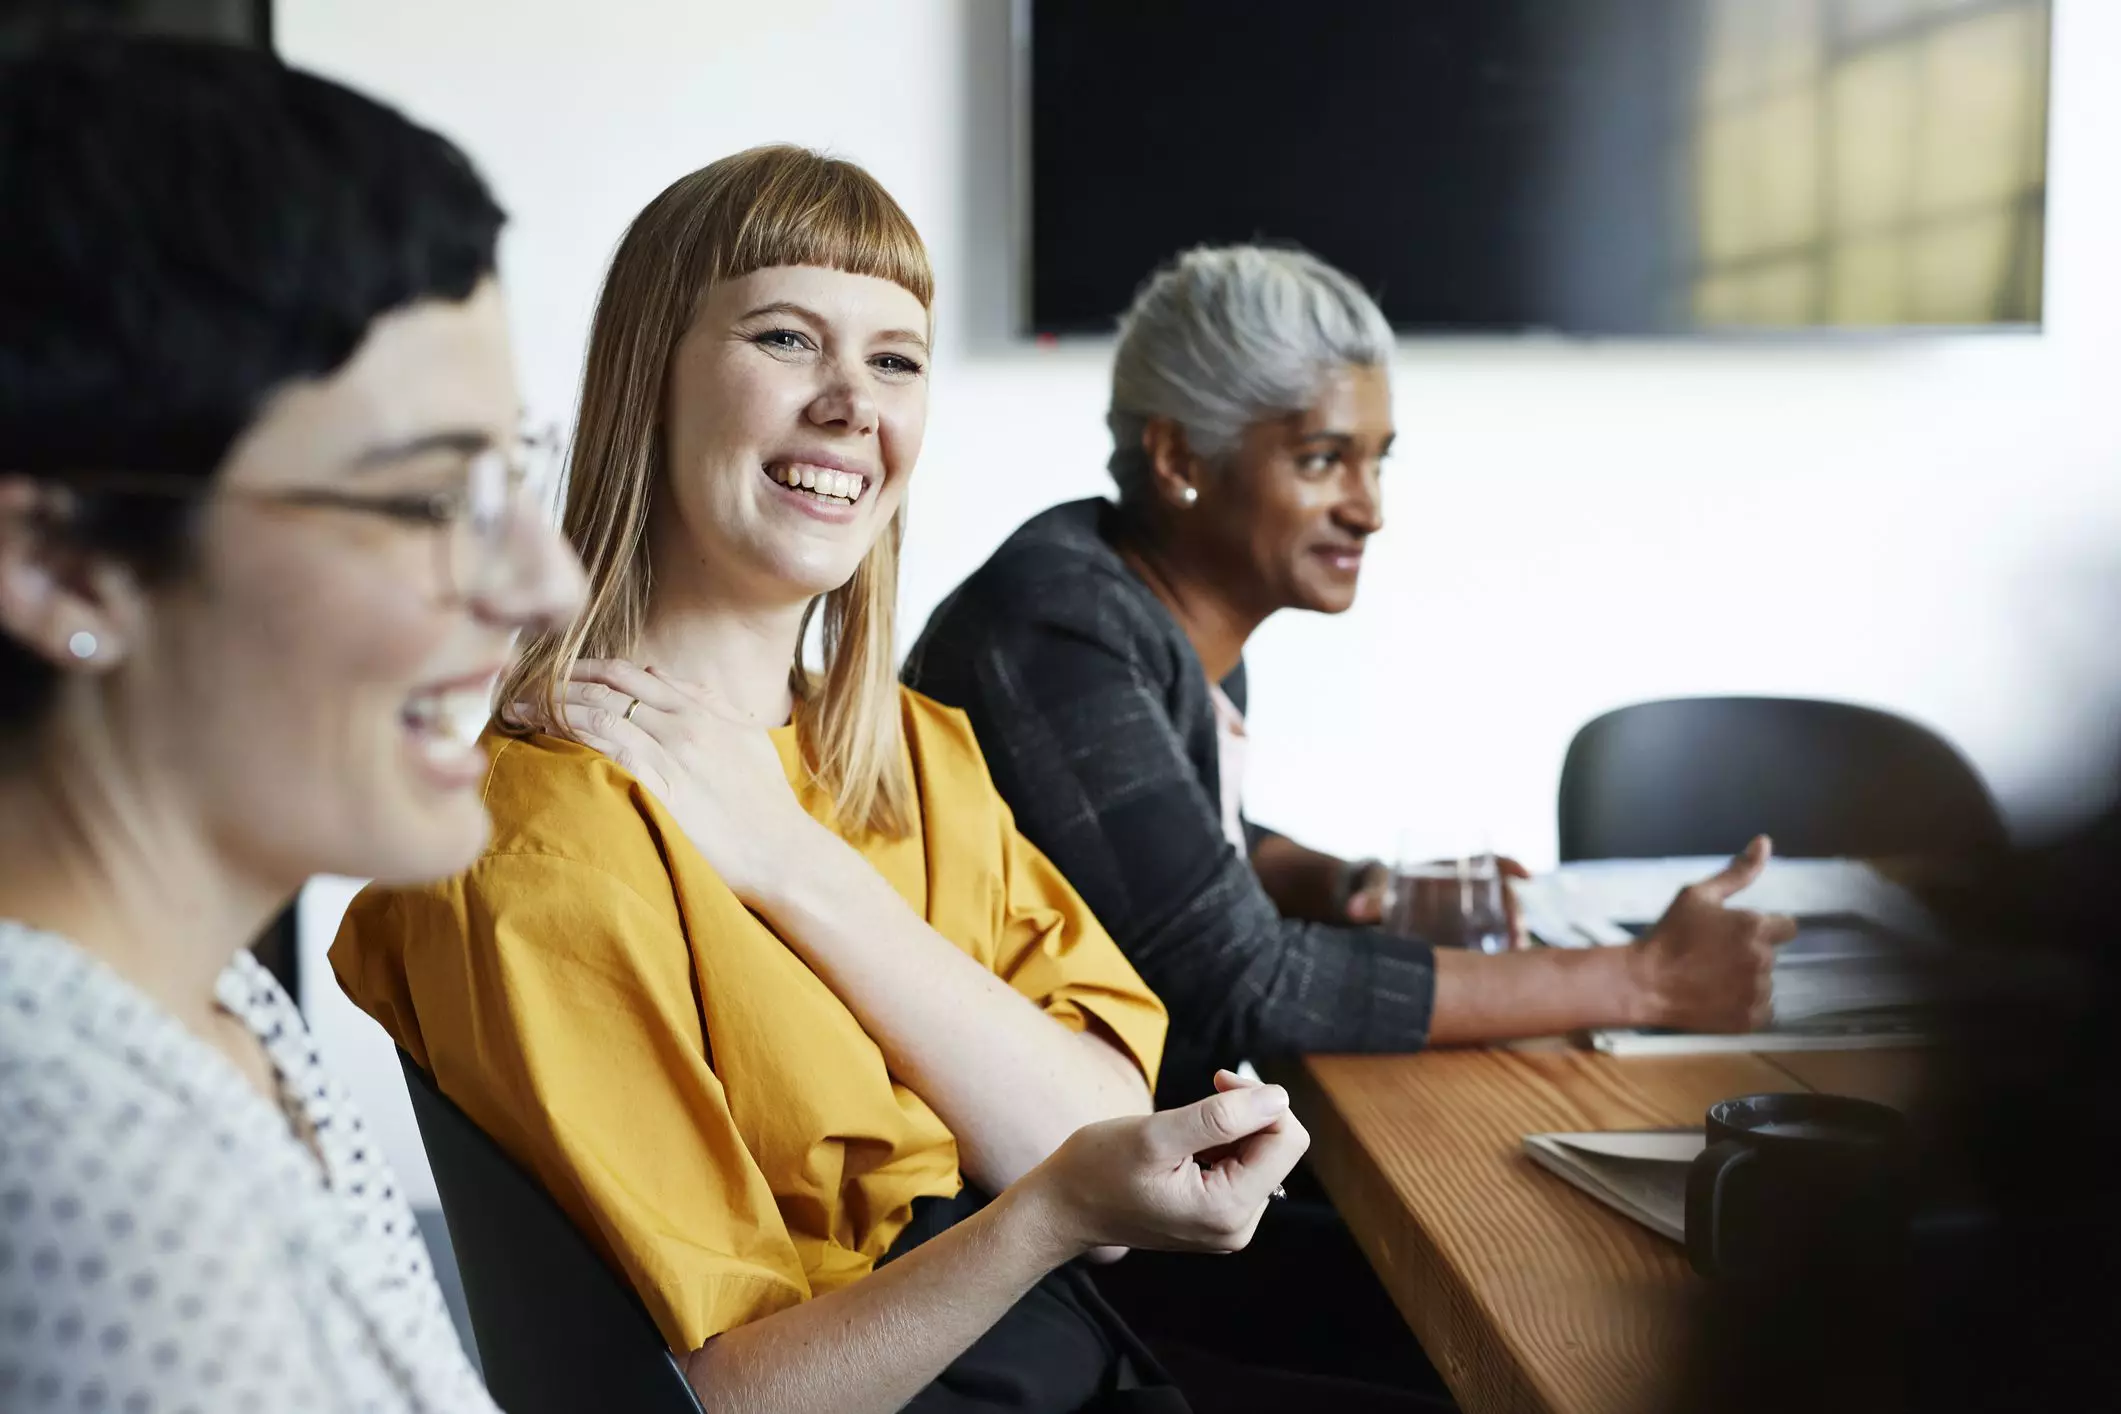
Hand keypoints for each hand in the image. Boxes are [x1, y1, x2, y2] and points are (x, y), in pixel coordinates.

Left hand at [534, 659, 825, 905]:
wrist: (783, 852)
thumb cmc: (767, 805)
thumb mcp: (747, 739)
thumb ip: (708, 703)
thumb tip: (662, 677)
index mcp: (701, 710)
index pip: (630, 674)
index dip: (585, 669)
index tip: (554, 674)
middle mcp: (683, 722)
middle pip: (606, 686)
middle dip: (557, 681)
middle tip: (520, 688)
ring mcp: (672, 751)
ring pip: (599, 710)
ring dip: (550, 704)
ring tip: (516, 708)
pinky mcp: (661, 783)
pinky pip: (605, 744)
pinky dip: (570, 730)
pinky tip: (543, 731)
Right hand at [1022, 1069, 1307, 1261]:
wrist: (1064, 1207)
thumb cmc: (1098, 1169)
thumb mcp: (1156, 1135)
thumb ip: (1221, 1117)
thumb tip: (1278, 1098)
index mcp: (1228, 1210)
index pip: (1287, 1141)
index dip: (1259, 1099)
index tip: (1217, 1081)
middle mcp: (1237, 1226)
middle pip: (1278, 1148)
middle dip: (1245, 1113)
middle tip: (1201, 1095)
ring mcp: (1228, 1225)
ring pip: (1261, 1154)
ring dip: (1230, 1128)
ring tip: (1183, 1130)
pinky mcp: (1218, 1217)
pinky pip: (1242, 1168)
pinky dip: (1220, 1144)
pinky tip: (1185, 1146)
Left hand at [1348, 855, 1533, 947]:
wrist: (1376, 909)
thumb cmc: (1382, 890)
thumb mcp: (1379, 891)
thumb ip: (1369, 899)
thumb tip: (1352, 910)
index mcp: (1454, 870)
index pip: (1491, 861)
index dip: (1511, 864)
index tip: (1524, 875)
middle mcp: (1472, 892)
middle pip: (1506, 899)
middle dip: (1516, 917)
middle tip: (1516, 938)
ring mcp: (1474, 917)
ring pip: (1504, 926)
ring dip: (1514, 942)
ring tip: (1514, 964)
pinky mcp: (1470, 941)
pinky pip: (1493, 949)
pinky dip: (1503, 963)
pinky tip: (1507, 985)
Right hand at [1627, 836, 1799, 1031]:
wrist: (1644, 982)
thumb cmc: (1669, 934)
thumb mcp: (1698, 895)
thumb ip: (1738, 872)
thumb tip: (1765, 842)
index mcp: (1755, 927)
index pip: (1787, 927)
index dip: (1765, 929)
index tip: (1736, 935)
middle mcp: (1762, 959)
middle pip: (1770, 955)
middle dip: (1749, 954)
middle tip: (1713, 956)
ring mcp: (1756, 992)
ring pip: (1765, 983)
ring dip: (1746, 981)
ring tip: (1711, 979)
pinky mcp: (1749, 1019)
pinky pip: (1761, 1011)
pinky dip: (1744, 1006)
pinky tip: (1717, 997)